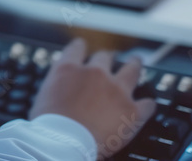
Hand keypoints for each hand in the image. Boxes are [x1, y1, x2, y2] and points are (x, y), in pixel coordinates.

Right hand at [29, 38, 156, 158]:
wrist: (65, 143)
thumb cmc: (50, 126)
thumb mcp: (43, 97)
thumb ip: (57, 86)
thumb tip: (60, 89)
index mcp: (69, 69)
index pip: (77, 48)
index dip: (81, 47)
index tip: (82, 47)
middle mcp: (95, 73)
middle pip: (106, 57)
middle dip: (108, 58)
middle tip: (110, 59)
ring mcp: (117, 90)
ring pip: (132, 69)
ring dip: (135, 65)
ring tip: (136, 63)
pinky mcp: (133, 110)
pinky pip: (148, 104)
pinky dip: (147, 105)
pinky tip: (148, 105)